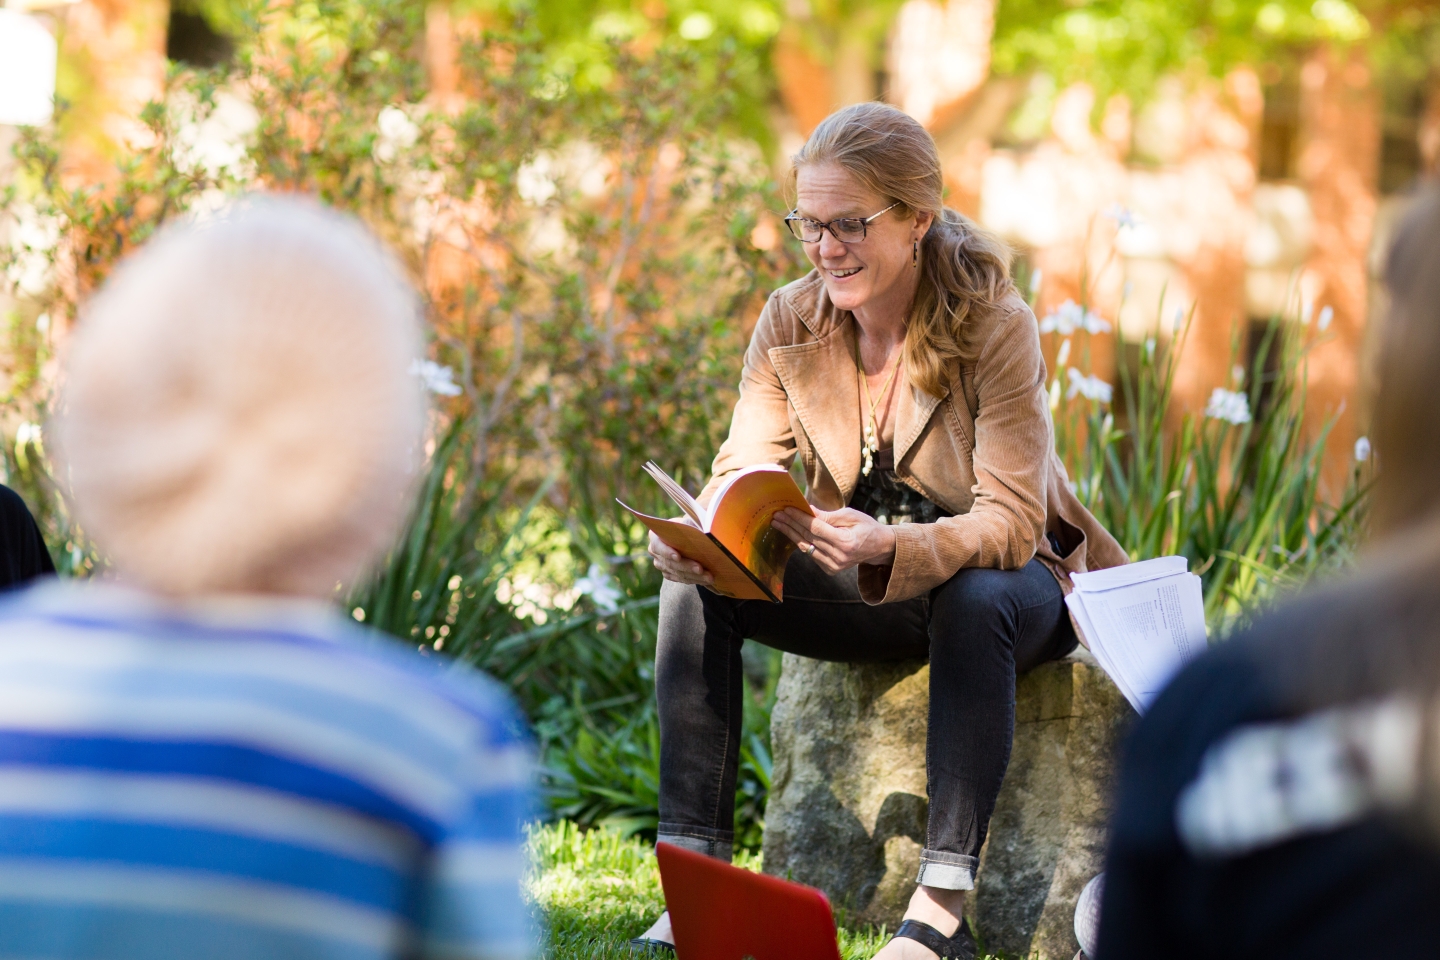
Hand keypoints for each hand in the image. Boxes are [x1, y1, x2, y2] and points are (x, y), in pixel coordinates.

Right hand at [648, 525, 714, 586]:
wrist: (691, 535)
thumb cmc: (690, 524)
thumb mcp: (689, 520)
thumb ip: (690, 522)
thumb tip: (694, 525)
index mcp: (655, 536)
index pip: (658, 546)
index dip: (667, 552)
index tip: (678, 556)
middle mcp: (655, 552)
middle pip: (670, 563)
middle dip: (687, 566)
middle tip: (700, 569)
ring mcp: (662, 565)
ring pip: (677, 573)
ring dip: (694, 576)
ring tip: (709, 576)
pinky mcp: (670, 574)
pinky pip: (682, 579)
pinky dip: (695, 580)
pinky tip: (706, 579)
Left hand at [772, 506, 896, 574]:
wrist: (879, 548)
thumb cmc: (866, 527)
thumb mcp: (850, 516)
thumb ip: (827, 515)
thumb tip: (807, 509)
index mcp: (845, 542)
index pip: (816, 528)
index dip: (799, 518)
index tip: (786, 509)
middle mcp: (838, 557)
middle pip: (808, 537)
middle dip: (790, 525)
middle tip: (776, 515)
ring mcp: (834, 566)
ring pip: (806, 547)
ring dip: (791, 534)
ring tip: (778, 523)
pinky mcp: (830, 569)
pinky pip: (811, 554)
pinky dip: (801, 542)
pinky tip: (791, 533)